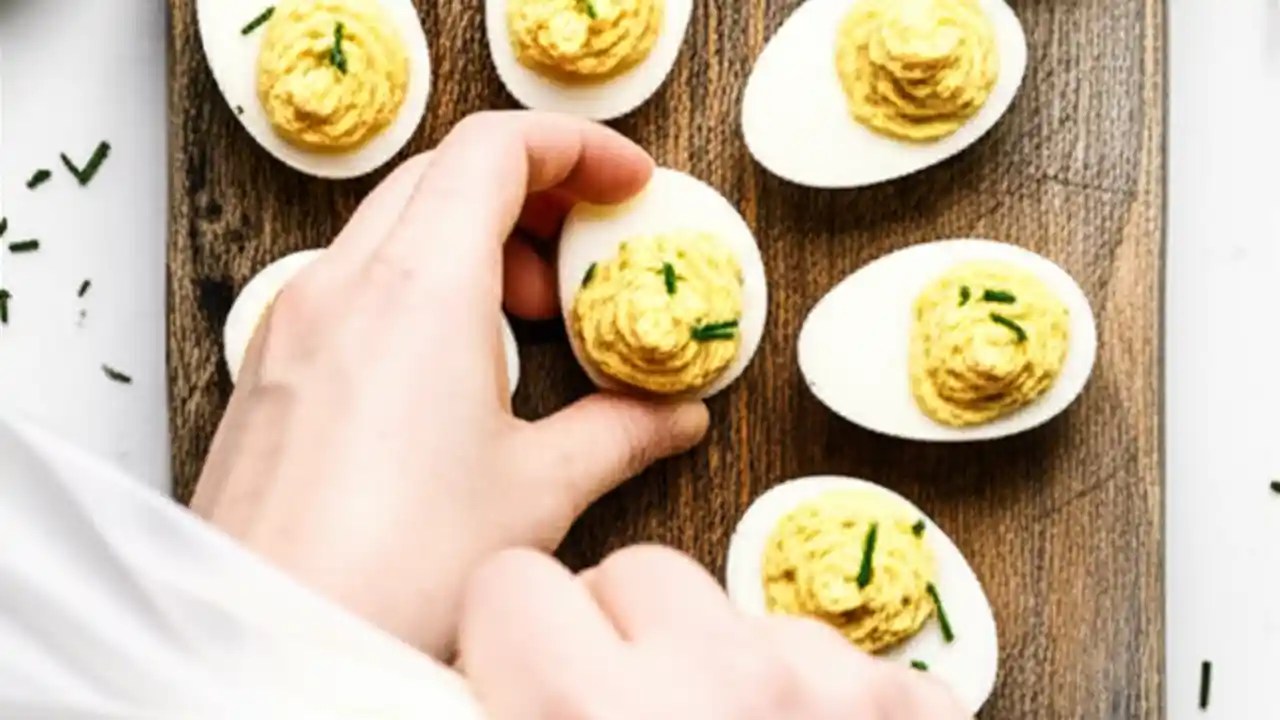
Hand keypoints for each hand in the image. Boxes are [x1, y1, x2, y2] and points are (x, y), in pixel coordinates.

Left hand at [191, 111, 709, 657]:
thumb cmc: (390, 573)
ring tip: (526, 319)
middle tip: (583, 256)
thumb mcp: (535, 493)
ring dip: (472, 243)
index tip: (625, 184)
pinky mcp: (275, 367)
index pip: (496, 150)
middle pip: (444, 175)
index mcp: (419, 290)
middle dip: (530, 196)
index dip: (576, 150)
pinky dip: (416, 287)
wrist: (276, 639)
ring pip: (394, 225)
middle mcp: (344, 286)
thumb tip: (670, 418)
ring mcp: (296, 323)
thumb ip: (618, 434)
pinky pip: (353, 282)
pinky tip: (454, 366)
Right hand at [460, 546, 969, 719]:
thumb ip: (501, 700)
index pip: (510, 581)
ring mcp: (820, 694)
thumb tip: (462, 672)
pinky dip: (824, 700)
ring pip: (739, 604)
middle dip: (626, 639)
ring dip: (729, 665)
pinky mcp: (902, 710)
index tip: (530, 674)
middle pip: (637, 569)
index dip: (516, 638)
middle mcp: (709, 688)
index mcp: (581, 715)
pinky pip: (840, 656)